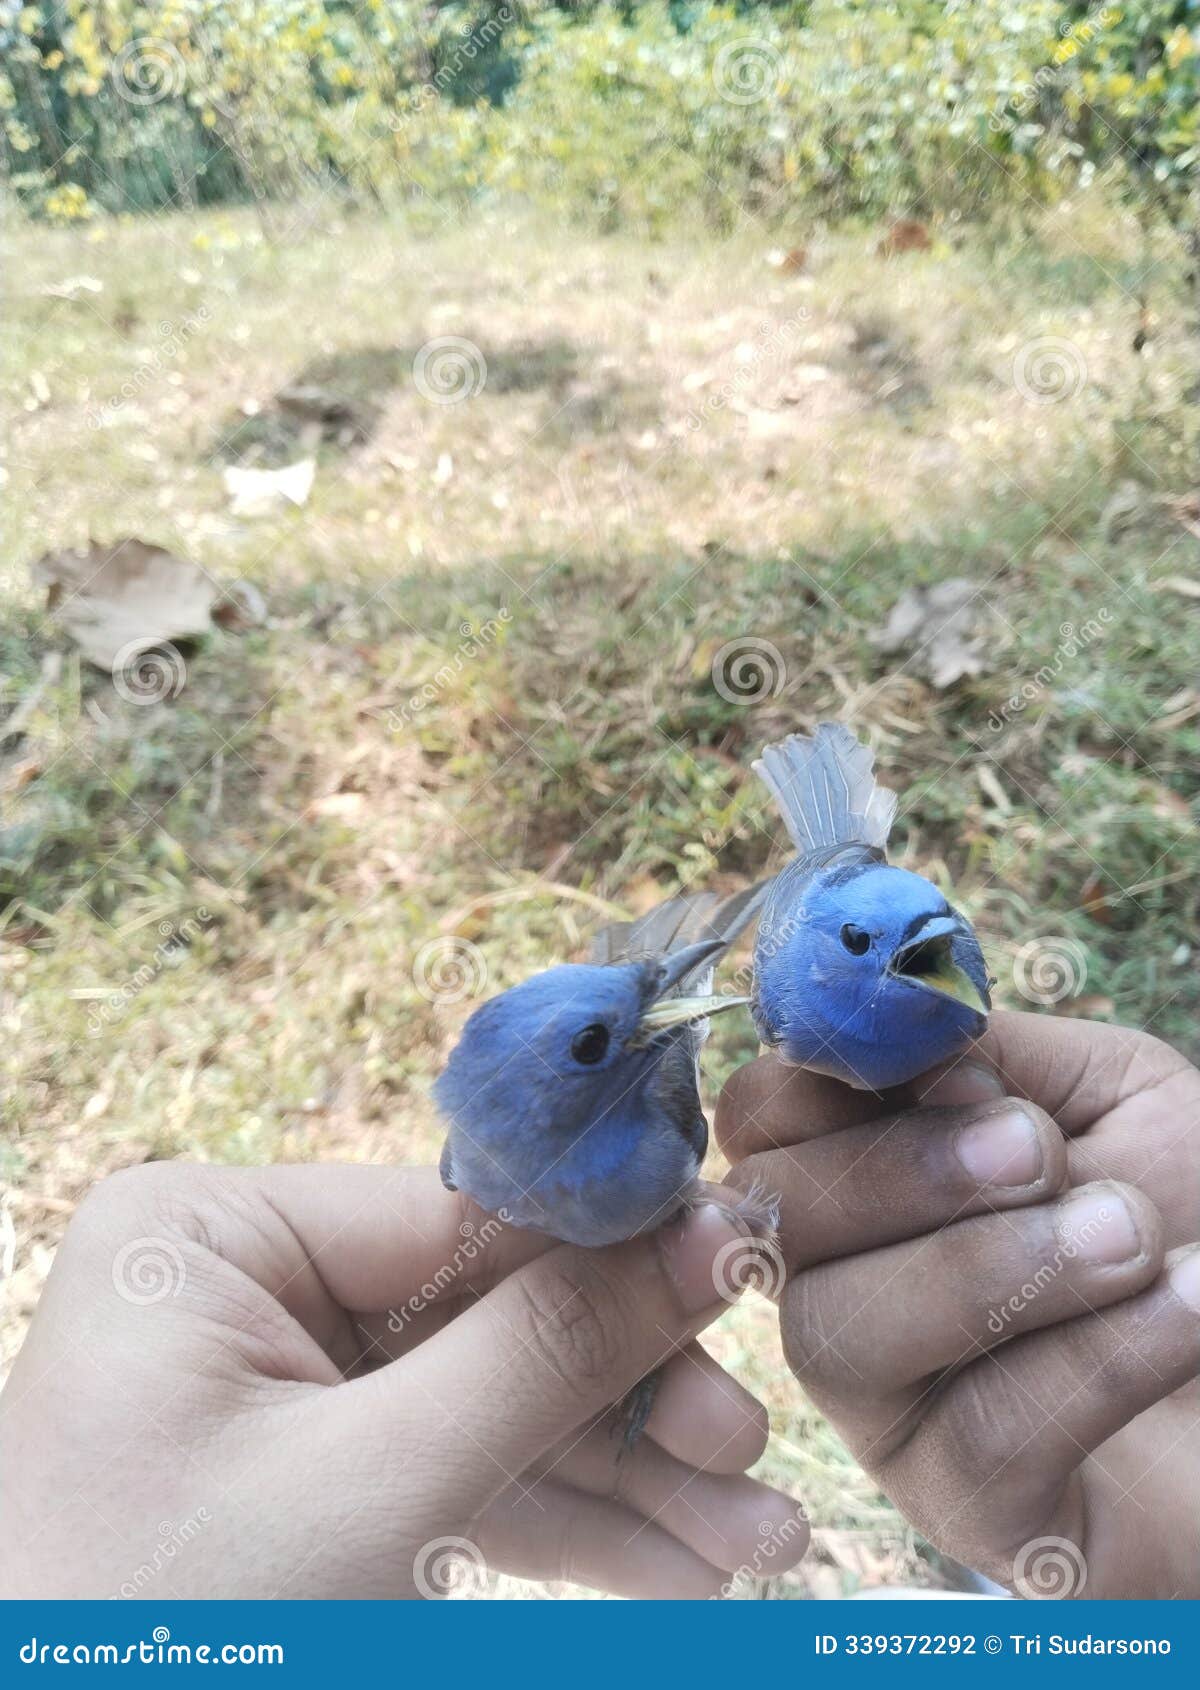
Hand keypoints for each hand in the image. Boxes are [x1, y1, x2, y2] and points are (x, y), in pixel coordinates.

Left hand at [0, 1163, 807, 1598]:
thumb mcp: (372, 1488)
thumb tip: (708, 1231)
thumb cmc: (172, 1637)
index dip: (614, 1245)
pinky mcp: (312, 1474)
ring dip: (624, 1480)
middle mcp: (245, 1285)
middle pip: (492, 1312)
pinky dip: (563, 1526)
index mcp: (211, 1232)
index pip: (460, 1209)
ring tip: (756, 1545)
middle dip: (629, 1398)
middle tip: (750, 1448)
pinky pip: (458, 1474)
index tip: (744, 1263)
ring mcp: (281, 1383)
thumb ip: (548, 1351)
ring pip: (493, 1404)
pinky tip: (678, 1569)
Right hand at [716, 1010, 1199, 1598]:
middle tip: (1037, 1151)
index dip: (823, 1083)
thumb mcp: (1101, 1092)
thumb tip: (901, 1044)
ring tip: (1131, 1234)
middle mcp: (840, 1284)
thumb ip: (994, 1053)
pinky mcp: (967, 1513)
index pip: (760, 1118)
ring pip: (841, 1333)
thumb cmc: (1182, 1210)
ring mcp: (888, 1408)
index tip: (955, 1071)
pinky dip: (1095, 1356)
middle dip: (900, 1171)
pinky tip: (1182, 1307)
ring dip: (993, 1266)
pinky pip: (979, 1435)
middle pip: (775, 1221)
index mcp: (858, 1174)